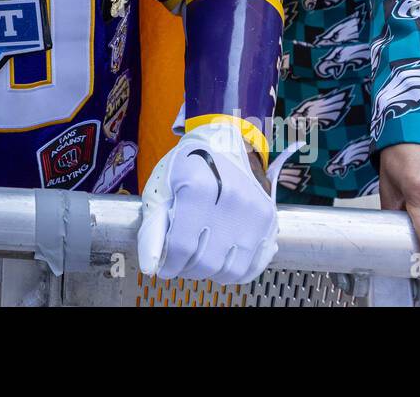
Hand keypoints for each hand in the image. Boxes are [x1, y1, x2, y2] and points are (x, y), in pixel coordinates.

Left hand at [138, 121, 277, 283]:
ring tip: (199, 261)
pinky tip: (221, 262)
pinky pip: (254, 264)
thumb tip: (150, 265)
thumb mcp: (162, 189)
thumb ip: (153, 228)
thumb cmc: (188, 167)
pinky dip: (236, 272)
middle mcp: (231, 201)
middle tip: (180, 263)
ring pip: (231, 270)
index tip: (164, 268)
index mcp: (198, 189)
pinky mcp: (269, 220)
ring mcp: (254, 212)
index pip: (182, 246)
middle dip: (187, 270)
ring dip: (211, 273)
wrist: (224, 145)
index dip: (169, 264)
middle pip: (207, 261)